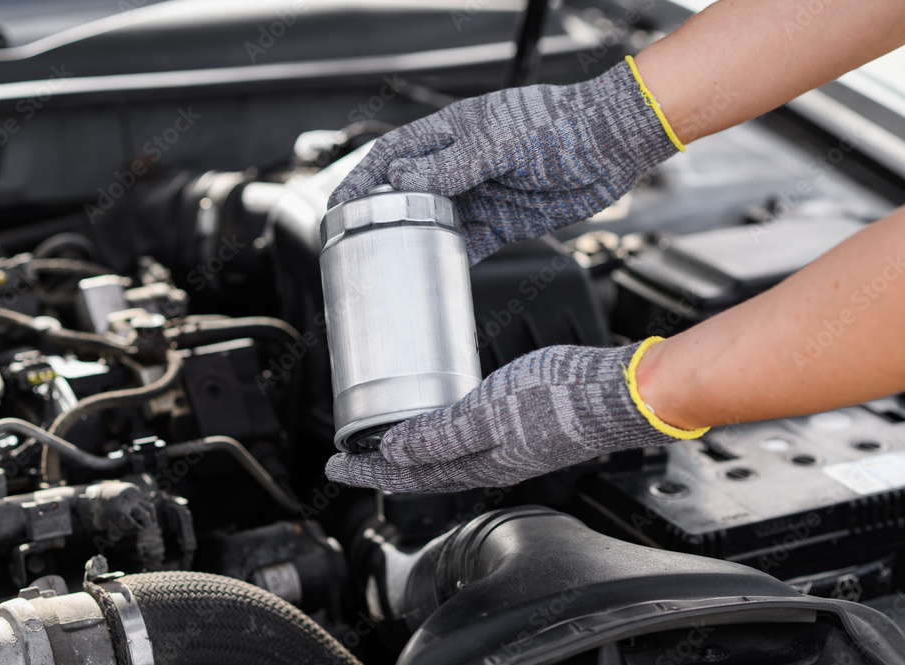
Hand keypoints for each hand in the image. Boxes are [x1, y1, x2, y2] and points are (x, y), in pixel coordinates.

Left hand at [325, 341, 703, 493]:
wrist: (619, 393)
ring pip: (444, 459)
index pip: (406, 474)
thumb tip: (391, 453)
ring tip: (385, 446)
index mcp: (478, 463)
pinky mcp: (525, 427)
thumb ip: (439, 435)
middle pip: (421, 471)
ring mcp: (509, 447)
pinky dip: (441, 438)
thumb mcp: (487, 412)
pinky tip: (444, 423)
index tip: (333, 466)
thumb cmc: (560, 398)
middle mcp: (491, 462)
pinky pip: (468, 442)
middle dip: (380, 467)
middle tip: (346, 460)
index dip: (366, 470)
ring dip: (409, 455)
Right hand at [328, 60, 679, 263]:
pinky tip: (439, 273)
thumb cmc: (559, 125)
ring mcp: (482, 193)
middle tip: (361, 245)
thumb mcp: (496, 142)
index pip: (393, 157)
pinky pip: (471, 244)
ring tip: (395, 265)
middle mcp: (461, 164)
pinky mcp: (505, 219)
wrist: (611, 145)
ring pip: (437, 223)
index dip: (363, 180)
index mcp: (450, 133)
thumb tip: (403, 181)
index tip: (339, 205)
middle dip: (385, 217)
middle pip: (410, 194)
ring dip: (418, 242)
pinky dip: (454, 259)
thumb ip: (448, 165)